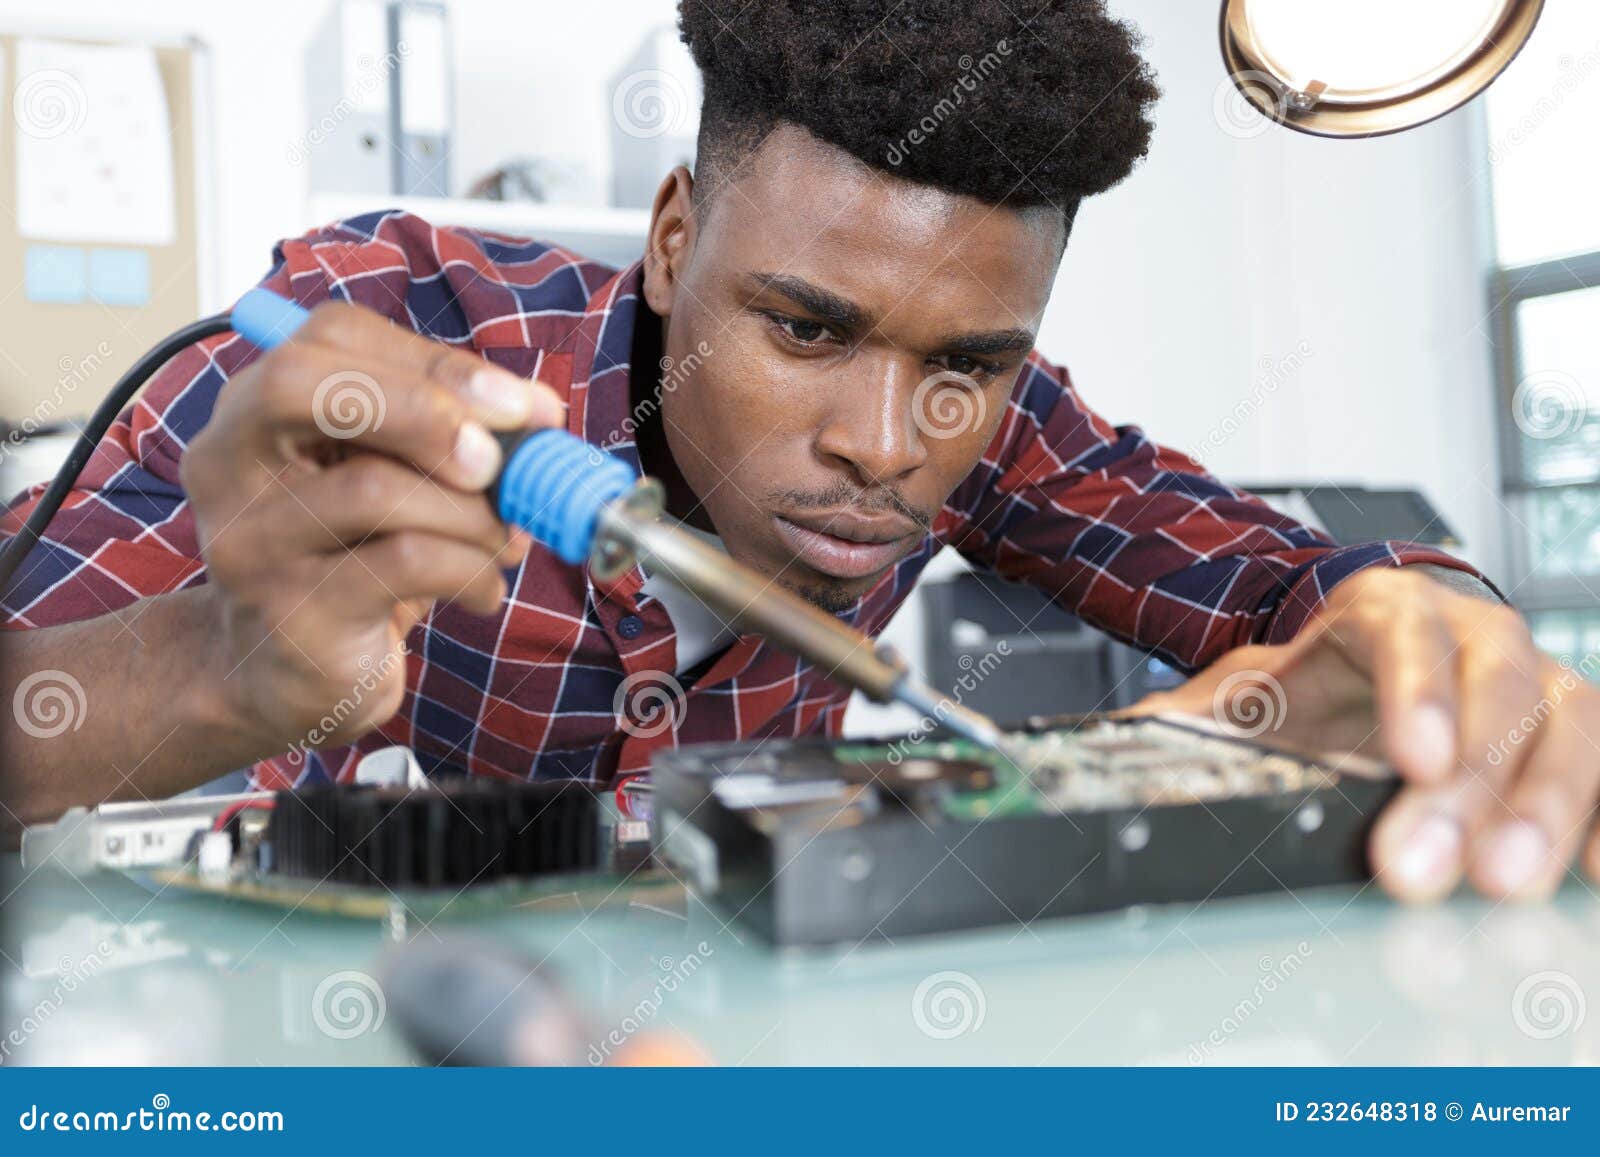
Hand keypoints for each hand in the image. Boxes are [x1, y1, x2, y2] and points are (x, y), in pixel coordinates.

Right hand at [182, 301, 563, 757]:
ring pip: (376, 488)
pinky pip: (407, 563)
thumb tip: (539, 413)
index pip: (332, 337)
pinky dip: (473, 570)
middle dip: (427, 410)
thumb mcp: (395, 478)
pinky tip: (482, 590)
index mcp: (254, 408)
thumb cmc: (354, 559)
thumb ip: (451, 433)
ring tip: (502, 543)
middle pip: (303, 385)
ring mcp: (250, 541)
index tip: (519, 404)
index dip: (435, 361)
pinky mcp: (292, 613)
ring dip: (474, 514)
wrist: (286, 676)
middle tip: (498, 461)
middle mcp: (229, 462)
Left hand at [1129, 566, 1599, 901]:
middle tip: (1431, 867)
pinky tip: (1589, 877)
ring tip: (1508, 884)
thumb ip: (1192, 719)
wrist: (1359, 668)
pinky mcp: (1573, 739)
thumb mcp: (1248, 690)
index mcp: (1390, 611)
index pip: (1411, 639)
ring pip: (1571, 731)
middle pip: (1497, 693)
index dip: (1418, 695)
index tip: (1409, 759)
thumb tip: (1116, 747)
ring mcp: (1540, 684)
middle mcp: (1478, 635)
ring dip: (1547, 810)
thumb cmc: (1308, 685)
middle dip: (1471, 785)